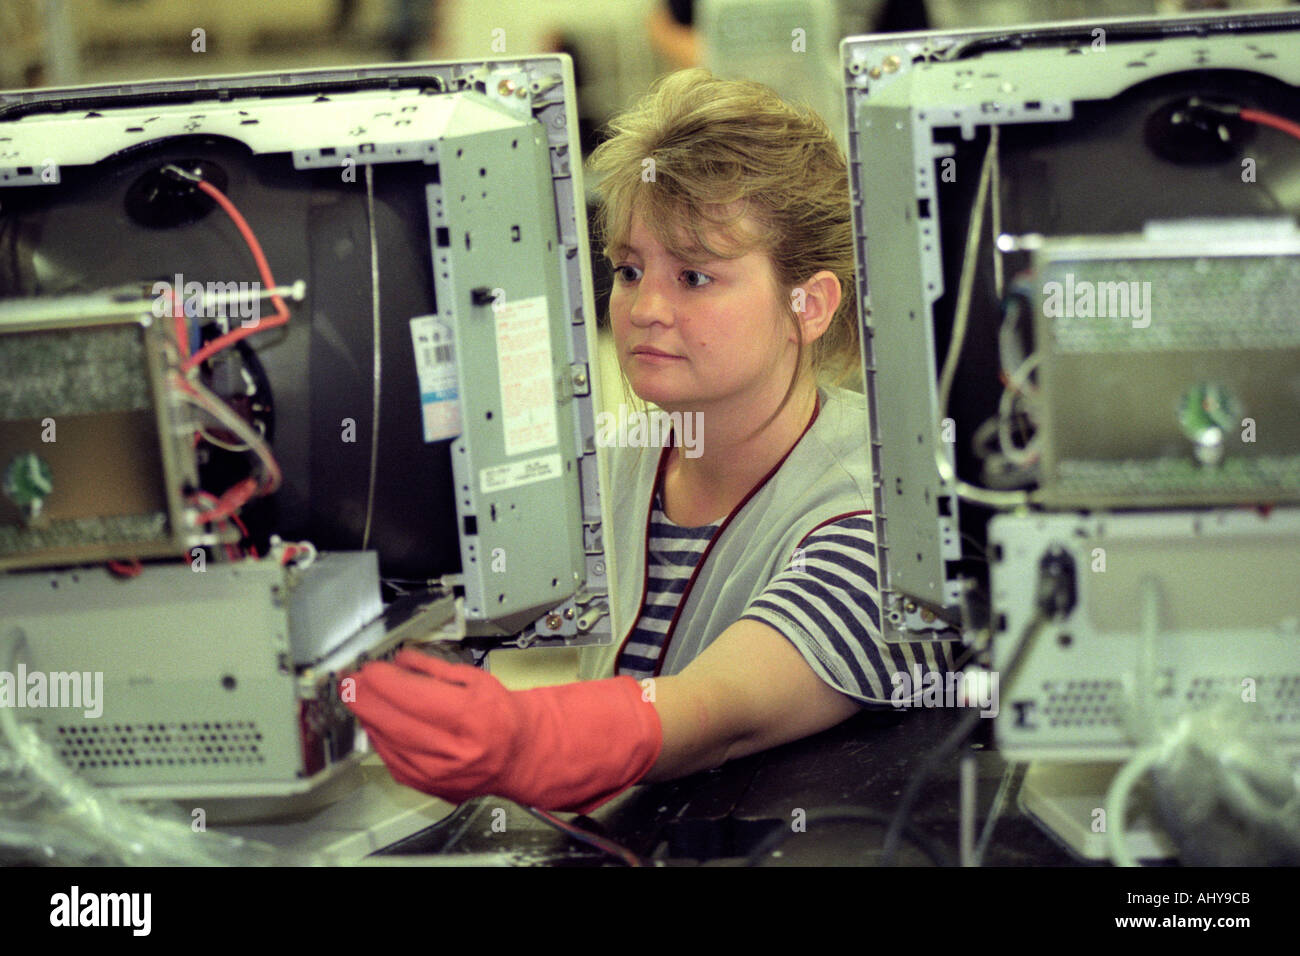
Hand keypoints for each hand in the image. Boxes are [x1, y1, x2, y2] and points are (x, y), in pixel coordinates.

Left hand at [341, 648, 662, 811]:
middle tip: (349, 683)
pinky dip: (381, 741)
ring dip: (368, 719)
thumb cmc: (502, 715)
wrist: (520, 753)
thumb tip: (400, 659)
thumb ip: (433, 669)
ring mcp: (440, 771)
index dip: (384, 681)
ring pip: (389, 743)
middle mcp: (454, 748)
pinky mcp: (429, 785)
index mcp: (469, 716)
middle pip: (394, 722)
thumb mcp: (474, 679)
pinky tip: (376, 725)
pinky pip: (393, 762)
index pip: (414, 697)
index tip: (368, 668)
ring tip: (359, 699)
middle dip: (365, 699)